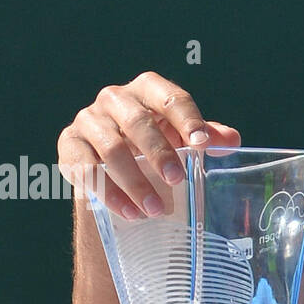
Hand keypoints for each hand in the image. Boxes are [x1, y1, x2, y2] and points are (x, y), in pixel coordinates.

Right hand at [57, 70, 240, 217]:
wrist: (110, 161)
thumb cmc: (155, 144)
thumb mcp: (181, 138)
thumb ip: (206, 136)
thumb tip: (233, 141)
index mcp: (148, 91)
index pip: (170, 98)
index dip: (188, 119)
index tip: (202, 144)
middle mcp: (115, 99)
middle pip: (138, 122)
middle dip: (159, 152)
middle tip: (178, 180)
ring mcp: (89, 120)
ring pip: (111, 148)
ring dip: (134, 181)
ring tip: (155, 210)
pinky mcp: (70, 144)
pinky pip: (86, 168)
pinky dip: (108, 193)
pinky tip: (128, 212)